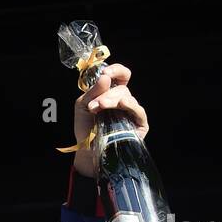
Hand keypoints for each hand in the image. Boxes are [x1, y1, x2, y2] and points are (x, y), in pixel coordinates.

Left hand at [72, 62, 148, 177]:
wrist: (86, 150)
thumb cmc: (85, 128)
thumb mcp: (83, 106)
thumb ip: (93, 92)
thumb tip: (105, 77)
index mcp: (112, 93)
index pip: (121, 75)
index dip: (116, 71)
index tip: (105, 74)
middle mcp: (123, 100)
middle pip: (121, 88)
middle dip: (106, 94)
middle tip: (93, 105)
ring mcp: (132, 112)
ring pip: (127, 97)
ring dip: (112, 100)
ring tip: (99, 108)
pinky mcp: (139, 123)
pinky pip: (138, 110)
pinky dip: (129, 105)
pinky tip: (122, 104)